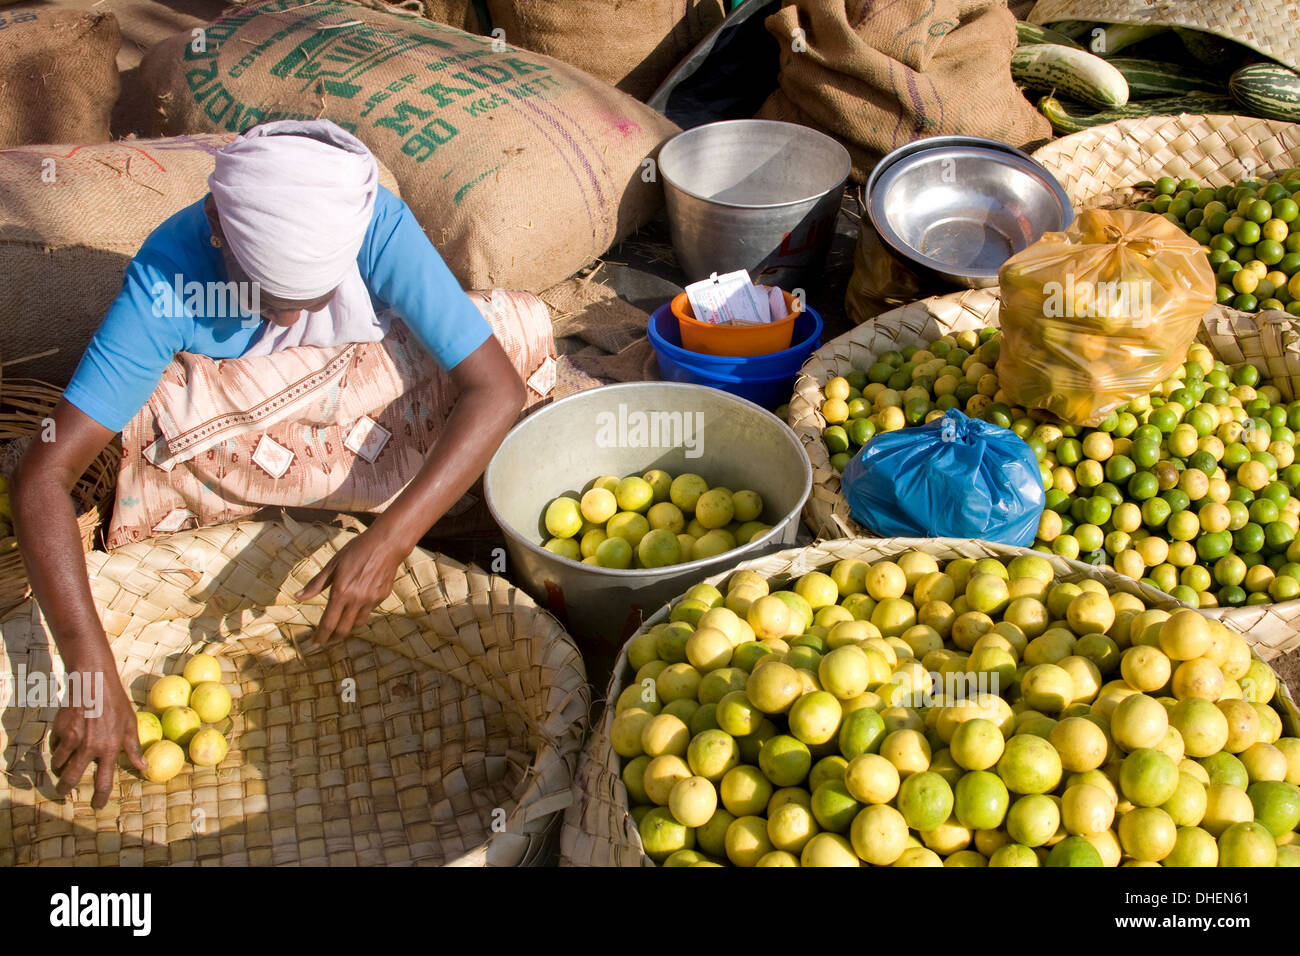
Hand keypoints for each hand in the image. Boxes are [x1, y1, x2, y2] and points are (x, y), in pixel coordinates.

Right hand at [51, 671, 145, 809]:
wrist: (94, 683)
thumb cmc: (115, 703)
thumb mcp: (130, 724)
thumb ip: (134, 748)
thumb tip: (144, 767)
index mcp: (109, 748)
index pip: (104, 781)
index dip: (100, 797)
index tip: (96, 806)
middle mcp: (89, 747)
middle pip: (70, 778)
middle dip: (64, 789)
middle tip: (62, 792)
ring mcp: (72, 739)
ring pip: (58, 764)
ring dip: (59, 767)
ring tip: (62, 765)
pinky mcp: (59, 730)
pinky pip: (54, 746)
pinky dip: (57, 747)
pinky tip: (64, 739)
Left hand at [296, 529, 405, 645]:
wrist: (386, 544)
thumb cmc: (356, 550)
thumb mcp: (333, 564)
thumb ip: (316, 584)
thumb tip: (298, 597)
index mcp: (341, 592)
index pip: (328, 622)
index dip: (321, 636)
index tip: (315, 643)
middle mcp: (356, 600)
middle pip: (343, 629)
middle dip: (333, 638)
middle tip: (326, 641)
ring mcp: (371, 600)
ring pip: (357, 623)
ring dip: (347, 628)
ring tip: (340, 627)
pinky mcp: (381, 597)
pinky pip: (368, 611)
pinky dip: (359, 613)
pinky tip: (356, 608)